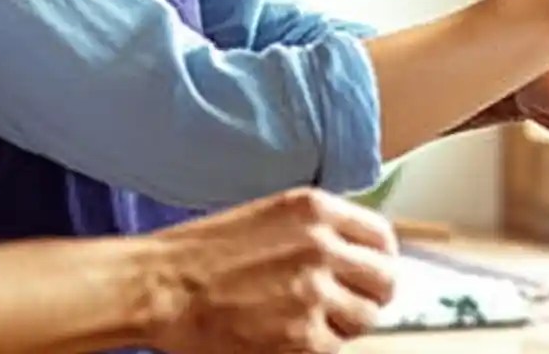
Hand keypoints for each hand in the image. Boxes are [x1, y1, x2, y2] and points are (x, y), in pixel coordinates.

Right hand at [149, 188, 397, 353]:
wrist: (163, 286)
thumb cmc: (202, 253)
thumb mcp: (270, 216)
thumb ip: (317, 229)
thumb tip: (356, 253)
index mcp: (314, 209)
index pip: (382, 236)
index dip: (381, 258)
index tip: (372, 270)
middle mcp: (322, 246)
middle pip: (385, 279)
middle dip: (372, 294)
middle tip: (350, 302)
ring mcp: (314, 292)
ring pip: (366, 317)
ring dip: (345, 322)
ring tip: (311, 319)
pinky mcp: (302, 337)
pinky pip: (336, 347)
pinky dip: (318, 346)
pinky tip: (290, 335)